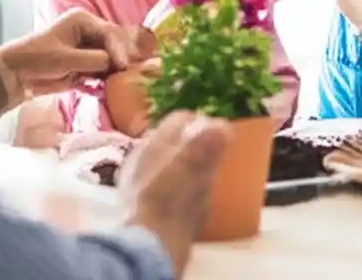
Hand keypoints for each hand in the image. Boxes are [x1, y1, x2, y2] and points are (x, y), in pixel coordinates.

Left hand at [0, 9, 155, 101]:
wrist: (15, 76)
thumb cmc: (36, 59)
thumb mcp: (66, 59)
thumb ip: (94, 60)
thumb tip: (117, 64)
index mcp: (83, 20)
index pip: (110, 33)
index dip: (120, 49)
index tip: (125, 65)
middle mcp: (89, 32)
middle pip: (115, 44)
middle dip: (123, 59)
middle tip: (133, 73)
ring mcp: (88, 49)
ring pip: (111, 59)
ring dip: (117, 70)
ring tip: (127, 81)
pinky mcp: (85, 66)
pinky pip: (103, 71)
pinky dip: (107, 79)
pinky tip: (111, 88)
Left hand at [120, 111, 230, 276]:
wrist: (152, 242)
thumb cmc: (174, 198)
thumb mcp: (196, 166)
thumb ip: (208, 142)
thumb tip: (222, 126)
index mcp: (154, 143)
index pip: (179, 119)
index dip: (202, 122)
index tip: (221, 132)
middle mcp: (142, 159)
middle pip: (173, 141)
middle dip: (194, 144)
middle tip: (216, 153)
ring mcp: (139, 184)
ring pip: (167, 164)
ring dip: (186, 167)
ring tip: (207, 176)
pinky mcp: (143, 208)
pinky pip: (166, 188)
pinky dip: (180, 188)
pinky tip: (192, 200)